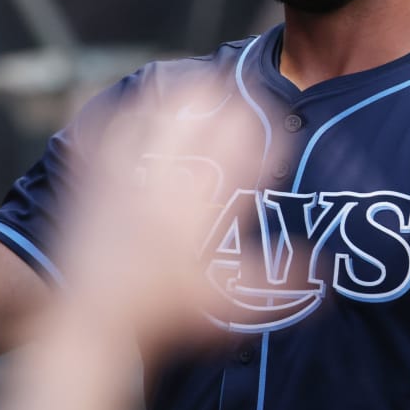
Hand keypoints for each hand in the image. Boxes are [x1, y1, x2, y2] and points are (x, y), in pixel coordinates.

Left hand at [49, 80, 266, 363]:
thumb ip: (276, 280)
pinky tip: (115, 106)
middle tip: (234, 92)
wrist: (91, 324)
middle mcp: (163, 180)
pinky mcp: (86, 182)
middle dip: (222, 96)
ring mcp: (122, 176)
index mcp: (201, 204)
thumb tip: (324, 271)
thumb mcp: (226, 302)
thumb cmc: (160, 317)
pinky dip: (108, 114)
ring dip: (171, 95)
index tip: (275, 126)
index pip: (244, 146)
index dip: (265, 128)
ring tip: (186, 84)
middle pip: (199, 111)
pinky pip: (95, 132)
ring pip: (150, 111)